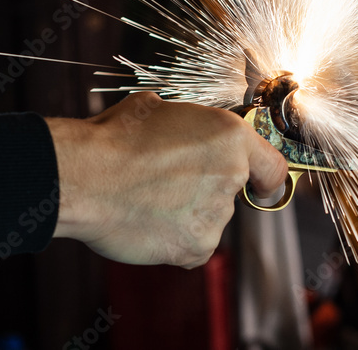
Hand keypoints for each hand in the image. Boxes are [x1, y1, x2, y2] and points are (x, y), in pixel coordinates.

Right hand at [47, 92, 287, 267]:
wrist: (85, 177)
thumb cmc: (115, 138)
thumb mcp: (159, 109)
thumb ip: (189, 124)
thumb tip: (186, 128)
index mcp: (230, 137)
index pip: (273, 167)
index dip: (264, 177)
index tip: (258, 186)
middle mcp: (232, 175)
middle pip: (232, 193)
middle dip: (207, 191)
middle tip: (170, 183)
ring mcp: (216, 215)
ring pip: (210, 219)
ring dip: (188, 214)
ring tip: (149, 199)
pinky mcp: (196, 248)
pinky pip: (193, 246)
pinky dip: (174, 238)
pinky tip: (148, 220)